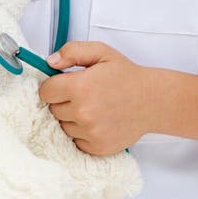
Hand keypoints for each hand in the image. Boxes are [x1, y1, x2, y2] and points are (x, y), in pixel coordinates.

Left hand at [38, 41, 150, 155]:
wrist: (152, 100)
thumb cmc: (126, 75)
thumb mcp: (101, 52)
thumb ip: (72, 51)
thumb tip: (50, 62)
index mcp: (80, 87)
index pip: (45, 92)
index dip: (53, 86)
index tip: (64, 84)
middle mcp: (83, 112)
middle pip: (52, 110)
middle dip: (62, 101)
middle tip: (82, 95)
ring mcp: (90, 132)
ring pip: (63, 127)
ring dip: (71, 118)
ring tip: (91, 108)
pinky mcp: (97, 147)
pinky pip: (75, 141)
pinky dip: (82, 133)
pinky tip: (96, 121)